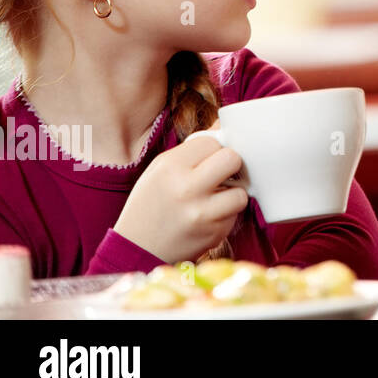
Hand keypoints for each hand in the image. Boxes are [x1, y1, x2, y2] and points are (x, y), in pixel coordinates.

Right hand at [113, 123, 249, 262]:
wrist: (136, 250)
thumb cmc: (152, 204)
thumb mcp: (160, 169)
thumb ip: (192, 149)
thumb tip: (224, 126)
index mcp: (170, 167)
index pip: (212, 142)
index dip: (213, 149)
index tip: (207, 160)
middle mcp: (186, 188)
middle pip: (233, 159)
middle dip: (230, 165)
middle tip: (220, 174)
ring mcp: (202, 213)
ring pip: (241, 191)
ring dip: (232, 194)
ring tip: (214, 198)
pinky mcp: (214, 234)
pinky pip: (235, 214)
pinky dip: (226, 213)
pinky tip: (208, 217)